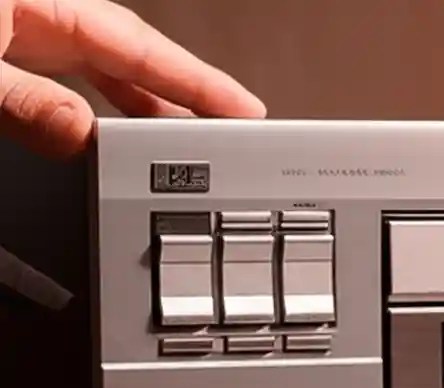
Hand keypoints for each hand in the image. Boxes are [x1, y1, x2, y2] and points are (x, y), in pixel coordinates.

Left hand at [0, 0, 264, 156]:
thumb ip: (22, 97)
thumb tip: (81, 133)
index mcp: (41, 1)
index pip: (141, 47)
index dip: (200, 81)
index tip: (246, 111)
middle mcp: (39, 12)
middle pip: (137, 54)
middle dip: (189, 94)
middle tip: (233, 133)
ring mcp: (22, 28)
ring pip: (107, 65)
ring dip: (149, 103)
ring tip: (185, 143)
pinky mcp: (7, 44)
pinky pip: (73, 72)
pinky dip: (106, 99)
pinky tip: (112, 127)